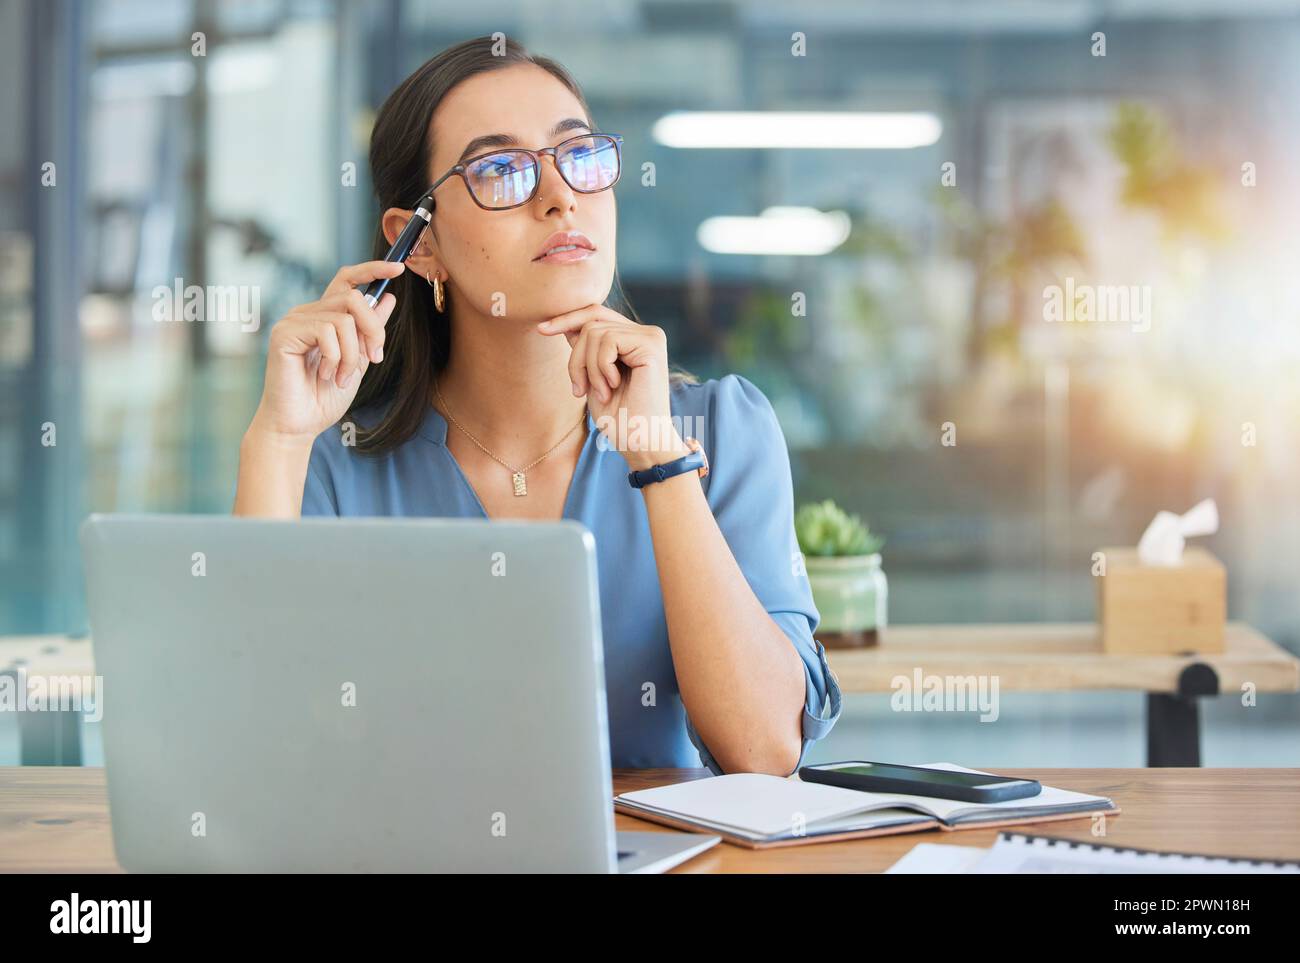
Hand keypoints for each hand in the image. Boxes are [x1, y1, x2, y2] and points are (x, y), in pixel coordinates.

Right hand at [248, 260, 403, 444]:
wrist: (299, 425)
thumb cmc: (324, 397)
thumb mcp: (358, 360)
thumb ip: (369, 330)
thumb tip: (388, 298)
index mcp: (324, 317)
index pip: (347, 281)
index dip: (372, 270)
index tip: (399, 269)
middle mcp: (307, 313)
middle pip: (354, 298)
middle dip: (373, 329)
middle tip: (374, 359)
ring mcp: (294, 321)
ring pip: (344, 318)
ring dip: (353, 354)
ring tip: (342, 378)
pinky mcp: (284, 333)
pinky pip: (326, 332)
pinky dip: (335, 359)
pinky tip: (325, 376)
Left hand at [536, 305, 687, 470]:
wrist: (639, 441)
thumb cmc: (618, 417)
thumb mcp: (593, 378)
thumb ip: (586, 350)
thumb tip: (566, 324)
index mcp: (633, 338)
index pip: (595, 314)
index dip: (567, 318)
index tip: (541, 330)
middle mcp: (645, 333)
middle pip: (591, 322)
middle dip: (575, 356)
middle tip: (578, 389)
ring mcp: (651, 337)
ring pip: (595, 332)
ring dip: (588, 367)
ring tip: (599, 393)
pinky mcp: (651, 345)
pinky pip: (608, 340)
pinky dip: (600, 367)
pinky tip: (612, 387)